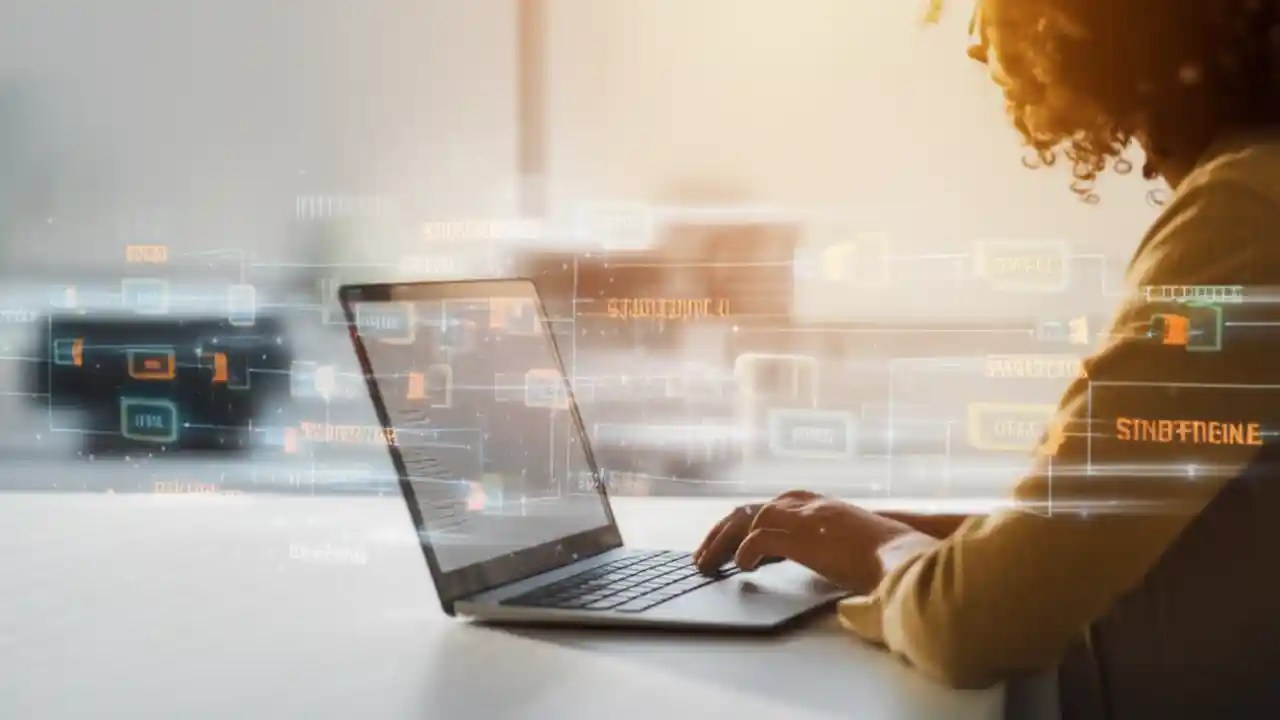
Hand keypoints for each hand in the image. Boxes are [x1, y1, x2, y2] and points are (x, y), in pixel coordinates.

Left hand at [693, 490, 924, 593]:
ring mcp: (808, 517)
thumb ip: (840, 555)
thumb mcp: (861, 551)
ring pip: (748, 519)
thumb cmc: (897, 560)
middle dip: (724, 530)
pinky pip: (761, 539)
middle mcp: (813, 506)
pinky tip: (740, 568)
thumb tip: (839, 588)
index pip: (775, 505)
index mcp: (826, 508)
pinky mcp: (806, 536)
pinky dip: (745, 551)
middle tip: (705, 554)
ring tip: (707, 565)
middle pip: (753, 508)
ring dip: (722, 541)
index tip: (732, 542)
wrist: (914, 558)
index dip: (749, 522)